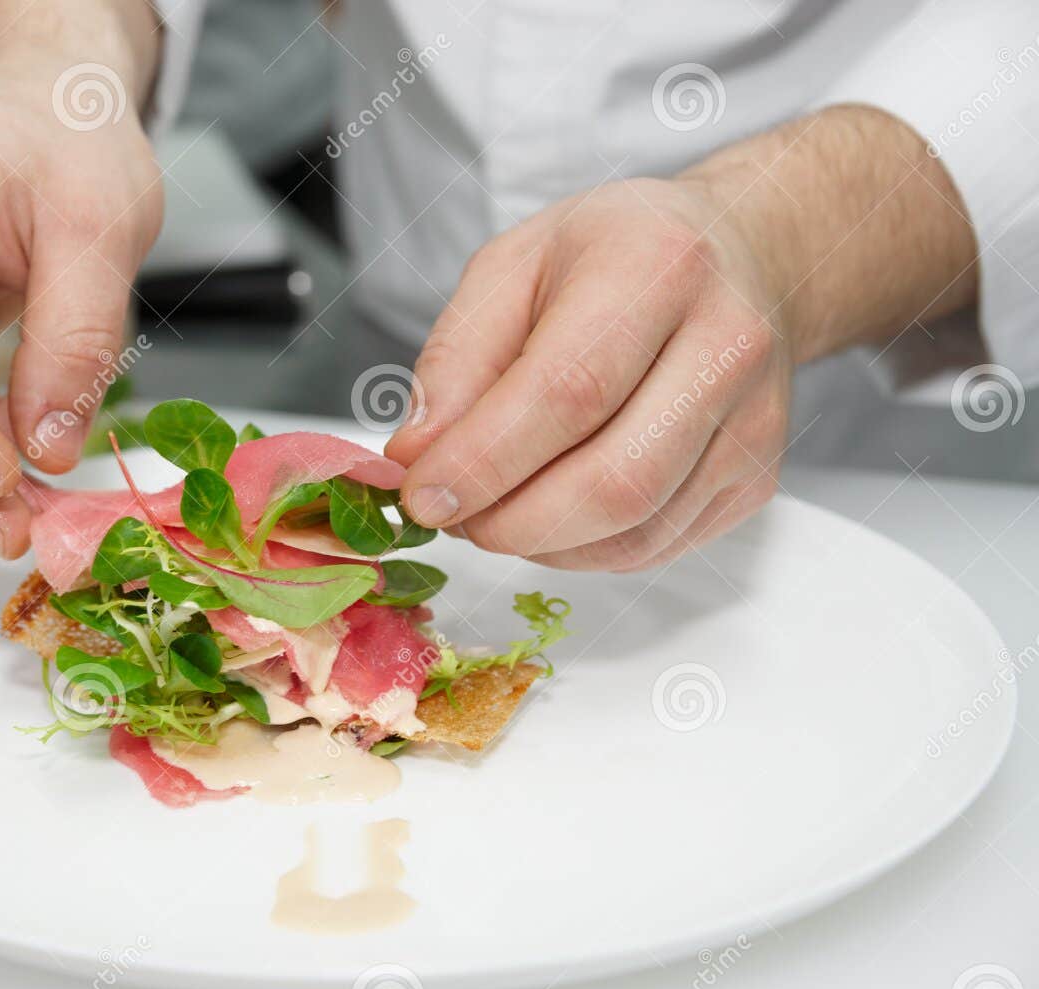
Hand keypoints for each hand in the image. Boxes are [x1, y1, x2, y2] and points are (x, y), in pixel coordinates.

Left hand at [386, 177, 787, 571]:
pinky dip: (579, 549)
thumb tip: (416, 457)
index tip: (422, 495)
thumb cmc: (612, 257)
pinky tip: (548, 510)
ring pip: (632, 531)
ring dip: (538, 542)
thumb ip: (456, 360)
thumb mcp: (510, 268)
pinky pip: (653, 547)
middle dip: (508, 521)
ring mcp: (753, 423)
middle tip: (451, 514)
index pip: (567, 392)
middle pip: (612, 481)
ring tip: (493, 506)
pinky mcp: (758, 480)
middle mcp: (726, 347)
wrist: (738, 253)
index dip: (484, 461)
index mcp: (658, 268)